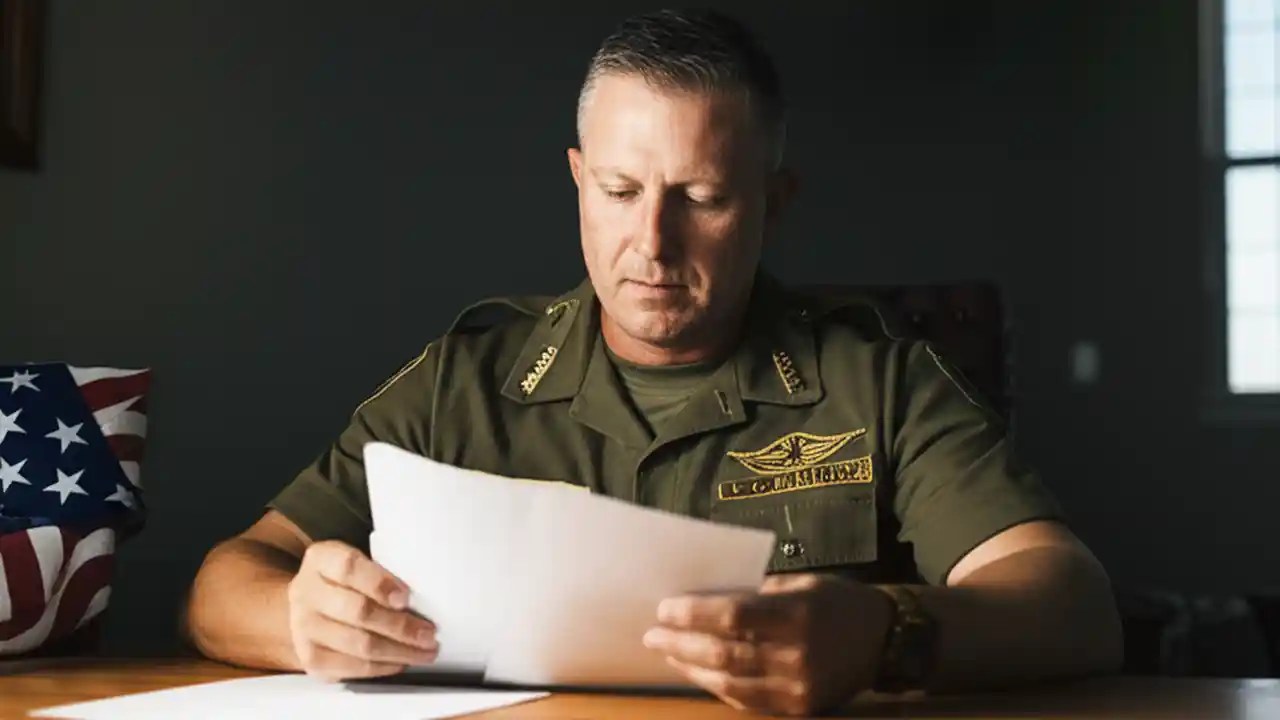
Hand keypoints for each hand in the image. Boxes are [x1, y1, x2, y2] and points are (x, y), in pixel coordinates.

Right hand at [287, 540, 437, 680]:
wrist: (305, 608)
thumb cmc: (342, 582)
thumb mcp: (356, 563)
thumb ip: (381, 572)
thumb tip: (422, 595)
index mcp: (321, 559)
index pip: (348, 567)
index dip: (379, 583)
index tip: (407, 597)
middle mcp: (306, 592)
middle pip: (358, 611)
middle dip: (401, 625)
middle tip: (429, 633)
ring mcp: (303, 628)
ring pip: (359, 644)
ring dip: (399, 651)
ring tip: (424, 651)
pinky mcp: (310, 658)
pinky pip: (352, 667)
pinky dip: (382, 667)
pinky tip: (401, 662)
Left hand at [643, 573, 892, 715]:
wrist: (884, 639)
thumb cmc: (835, 601)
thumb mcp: (799, 583)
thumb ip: (755, 593)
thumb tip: (703, 598)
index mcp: (797, 613)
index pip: (732, 616)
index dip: (693, 614)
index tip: (665, 609)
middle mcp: (798, 653)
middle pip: (724, 653)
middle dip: (681, 644)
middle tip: (652, 635)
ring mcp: (799, 686)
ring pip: (730, 682)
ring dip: (692, 669)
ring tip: (669, 655)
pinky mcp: (801, 708)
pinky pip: (748, 701)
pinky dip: (719, 687)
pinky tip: (700, 675)